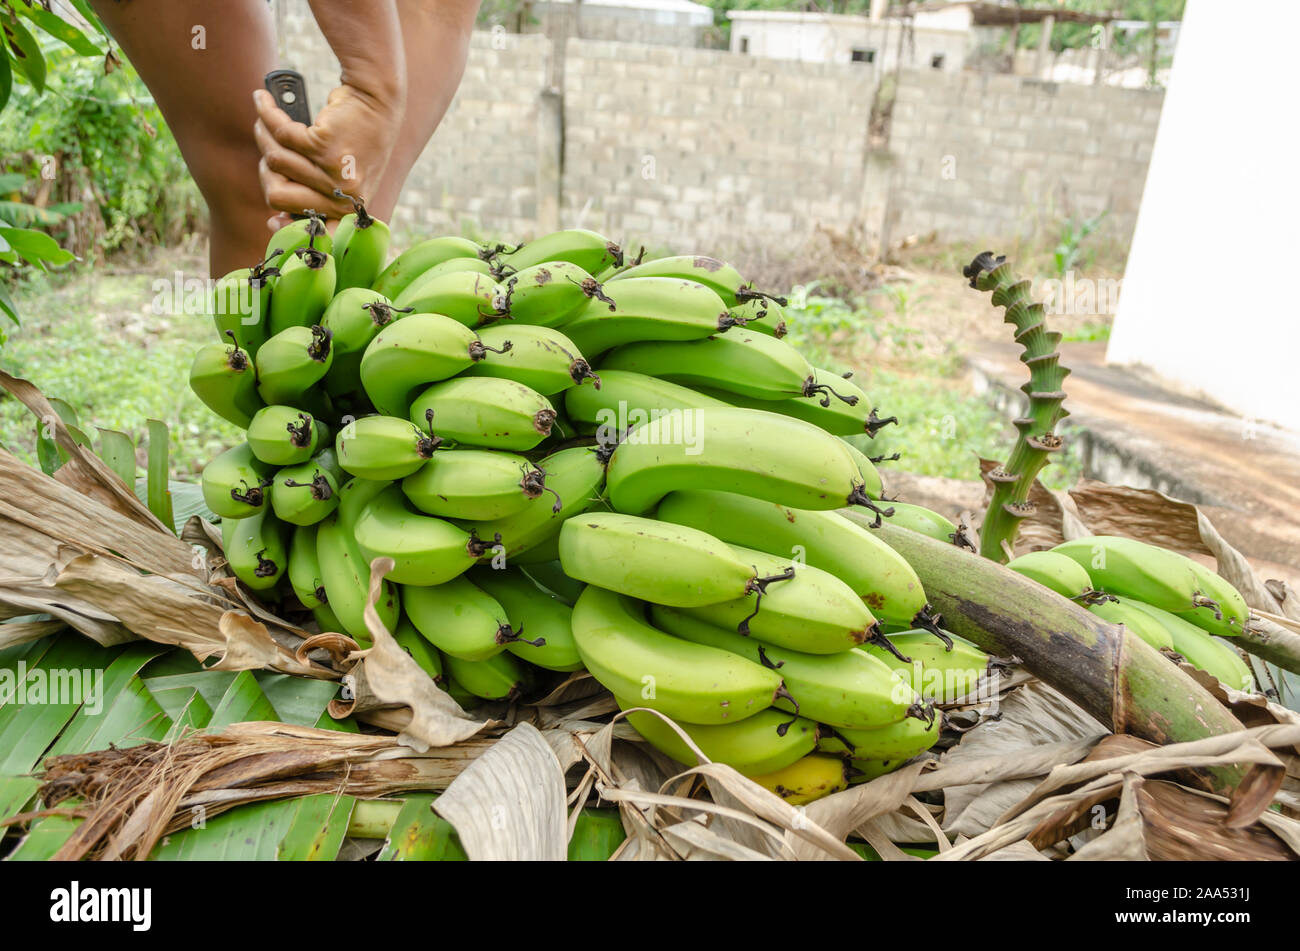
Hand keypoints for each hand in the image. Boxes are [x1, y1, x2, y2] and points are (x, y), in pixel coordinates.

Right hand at [253, 82, 404, 230]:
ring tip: (265, 121)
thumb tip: (275, 217)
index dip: (287, 228)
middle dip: (266, 171)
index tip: (273, 220)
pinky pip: (281, 134)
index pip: (312, 229)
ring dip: (264, 135)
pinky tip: (264, 100)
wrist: (377, 100)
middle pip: (277, 196)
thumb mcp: (342, 173)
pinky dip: (268, 114)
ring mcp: (334, 172)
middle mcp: (342, 196)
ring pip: (276, 160)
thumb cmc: (355, 138)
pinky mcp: (325, 146)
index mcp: (347, 208)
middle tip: (269, 150)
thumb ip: (316, 193)